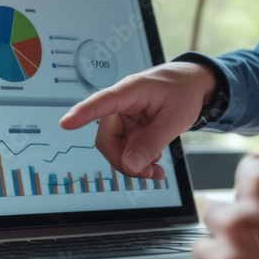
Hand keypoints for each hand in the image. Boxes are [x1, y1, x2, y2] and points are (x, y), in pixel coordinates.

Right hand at [59, 62, 216, 178]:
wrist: (192, 84)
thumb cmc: (183, 91)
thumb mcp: (175, 118)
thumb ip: (153, 141)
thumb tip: (130, 165)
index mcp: (131, 91)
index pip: (103, 102)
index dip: (83, 113)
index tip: (66, 123)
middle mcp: (121, 105)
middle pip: (107, 139)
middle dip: (123, 161)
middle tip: (146, 174)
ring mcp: (124, 119)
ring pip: (115, 149)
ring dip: (133, 165)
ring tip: (155, 173)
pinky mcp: (129, 129)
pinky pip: (126, 151)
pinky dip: (138, 163)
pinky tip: (153, 166)